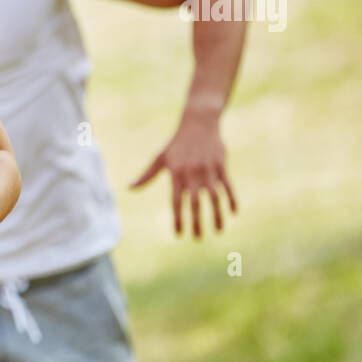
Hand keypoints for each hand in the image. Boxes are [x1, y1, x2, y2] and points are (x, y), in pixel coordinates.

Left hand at [130, 116, 236, 237]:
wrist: (198, 123)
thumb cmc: (176, 143)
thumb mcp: (160, 158)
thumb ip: (146, 175)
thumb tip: (129, 188)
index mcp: (176, 175)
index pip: (176, 202)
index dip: (178, 219)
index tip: (179, 234)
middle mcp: (192, 175)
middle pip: (195, 203)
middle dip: (196, 222)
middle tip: (197, 239)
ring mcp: (208, 171)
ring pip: (214, 197)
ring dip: (217, 215)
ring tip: (218, 231)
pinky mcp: (221, 166)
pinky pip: (227, 187)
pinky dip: (231, 200)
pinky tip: (233, 213)